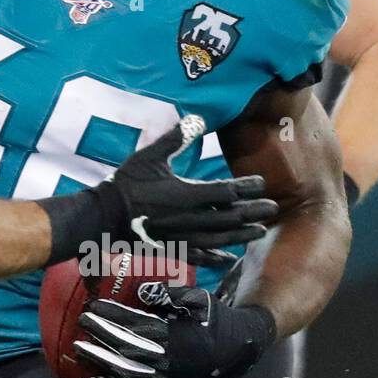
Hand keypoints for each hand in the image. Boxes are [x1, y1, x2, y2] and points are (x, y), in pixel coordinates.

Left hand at [72, 286, 278, 377]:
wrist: (230, 350)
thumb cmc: (211, 318)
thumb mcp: (198, 298)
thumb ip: (170, 293)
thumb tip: (144, 290)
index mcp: (173, 333)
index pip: (135, 323)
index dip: (113, 314)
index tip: (94, 304)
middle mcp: (165, 356)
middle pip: (125, 345)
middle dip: (101, 332)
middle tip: (83, 318)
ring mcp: (161, 372)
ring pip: (124, 368)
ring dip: (99, 358)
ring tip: (79, 347)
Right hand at [102, 114, 276, 252]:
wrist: (104, 216)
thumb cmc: (126, 183)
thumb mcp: (149, 156)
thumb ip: (175, 138)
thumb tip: (197, 118)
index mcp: (185, 193)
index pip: (226, 191)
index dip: (246, 187)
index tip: (260, 183)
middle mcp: (189, 218)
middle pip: (230, 216)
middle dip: (253, 211)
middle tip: (273, 208)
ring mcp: (182, 236)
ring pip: (220, 238)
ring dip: (242, 234)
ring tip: (261, 231)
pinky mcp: (172, 248)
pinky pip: (200, 256)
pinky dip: (217, 258)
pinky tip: (229, 258)